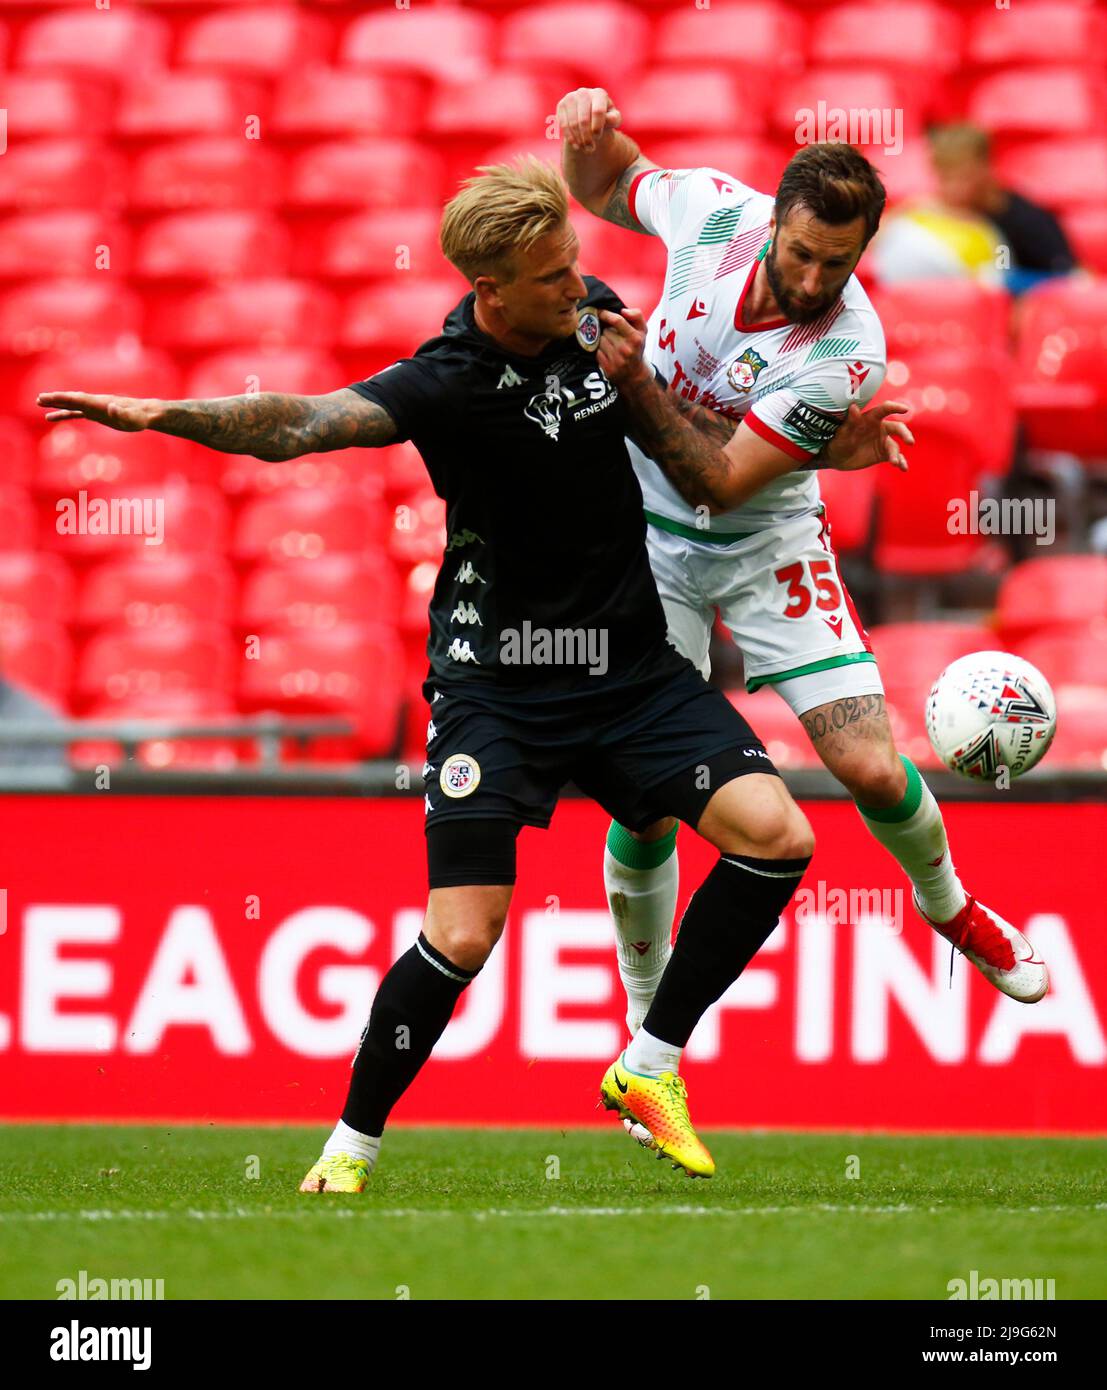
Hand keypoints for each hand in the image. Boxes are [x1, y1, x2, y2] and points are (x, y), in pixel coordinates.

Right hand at [36, 391, 157, 431]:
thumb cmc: (139, 418)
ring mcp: (94, 408)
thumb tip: (112, 407)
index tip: (49, 397)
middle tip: (38, 399)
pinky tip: (51, 417)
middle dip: (55, 399)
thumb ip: (122, 414)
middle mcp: (95, 403)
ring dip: (56, 404)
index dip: (63, 398)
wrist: (145, 414)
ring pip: (71, 405)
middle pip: (72, 399)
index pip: (78, 399)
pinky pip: (76, 413)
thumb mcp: (133, 419)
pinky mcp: (96, 414)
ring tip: (39, 403)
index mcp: (100, 403)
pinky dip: (64, 414)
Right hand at [556, 87, 621, 151]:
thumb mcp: (613, 119)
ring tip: (584, 148)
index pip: (598, 111)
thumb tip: (607, 120)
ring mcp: (571, 97)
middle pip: (584, 119)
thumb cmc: (604, 118)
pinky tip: (576, 145)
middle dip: (587, 137)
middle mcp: (584, 92)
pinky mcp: (561, 105)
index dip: (597, 127)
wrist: (589, 116)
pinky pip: (563, 124)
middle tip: (590, 149)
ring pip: (573, 123)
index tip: (598, 137)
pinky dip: (570, 137)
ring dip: (578, 139)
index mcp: (599, 94)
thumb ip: (614, 119)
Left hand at [596, 307, 649, 388]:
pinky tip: (608, 354)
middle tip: (614, 336)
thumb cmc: (637, 348)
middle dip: (607, 331)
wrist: (635, 374)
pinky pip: (597, 352)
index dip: (606, 314)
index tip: (599, 312)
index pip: (617, 320)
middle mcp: (626, 349)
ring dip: (603, 341)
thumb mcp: (642, 331)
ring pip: (600, 341)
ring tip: (611, 345)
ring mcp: (617, 360)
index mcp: (635, 338)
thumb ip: (637, 316)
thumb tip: (623, 311)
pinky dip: (600, 351)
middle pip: (606, 331)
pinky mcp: (608, 368)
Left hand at [823, 400, 912, 471]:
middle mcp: (881, 428)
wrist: (837, 458)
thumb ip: (850, 421)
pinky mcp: (884, 454)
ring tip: (894, 462)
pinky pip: (895, 457)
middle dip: (905, 434)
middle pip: (897, 428)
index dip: (895, 407)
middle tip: (910, 442)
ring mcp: (883, 442)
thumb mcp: (842, 432)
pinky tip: (903, 468)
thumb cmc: (838, 441)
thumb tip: (853, 407)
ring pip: (895, 447)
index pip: (885, 410)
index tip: (905, 409)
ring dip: (897, 454)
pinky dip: (900, 462)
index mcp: (871, 418)